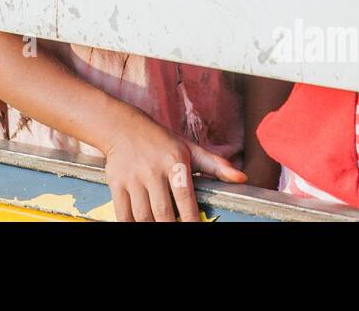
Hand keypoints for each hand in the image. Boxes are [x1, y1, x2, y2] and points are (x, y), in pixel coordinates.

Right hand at [102, 112, 246, 221]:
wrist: (122, 127)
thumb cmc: (161, 141)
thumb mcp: (189, 148)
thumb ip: (215, 165)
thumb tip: (242, 178)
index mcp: (174, 161)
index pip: (185, 197)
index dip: (191, 219)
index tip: (195, 229)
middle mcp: (152, 170)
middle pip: (162, 211)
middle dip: (170, 228)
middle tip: (176, 231)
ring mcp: (132, 178)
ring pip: (142, 216)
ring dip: (152, 227)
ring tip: (161, 229)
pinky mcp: (116, 184)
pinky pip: (123, 214)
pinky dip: (131, 225)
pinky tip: (142, 225)